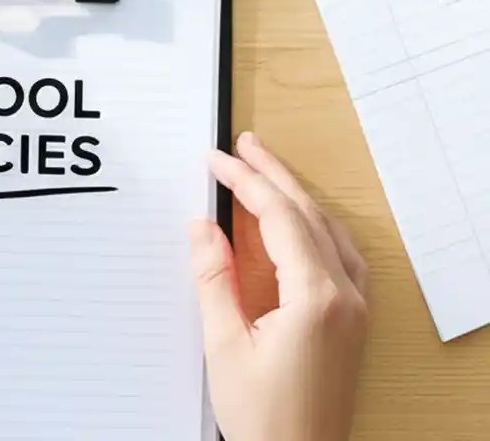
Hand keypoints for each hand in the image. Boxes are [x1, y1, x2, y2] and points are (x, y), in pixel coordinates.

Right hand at [190, 132, 367, 440]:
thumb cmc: (264, 417)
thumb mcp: (225, 346)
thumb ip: (214, 280)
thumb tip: (203, 229)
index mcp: (316, 297)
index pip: (279, 218)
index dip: (245, 182)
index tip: (216, 159)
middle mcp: (345, 295)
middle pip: (308, 215)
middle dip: (272, 175)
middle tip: (242, 145)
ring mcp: (355, 308)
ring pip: (328, 231)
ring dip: (295, 196)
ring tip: (264, 170)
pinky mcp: (352, 321)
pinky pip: (340, 255)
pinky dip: (314, 226)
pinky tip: (297, 221)